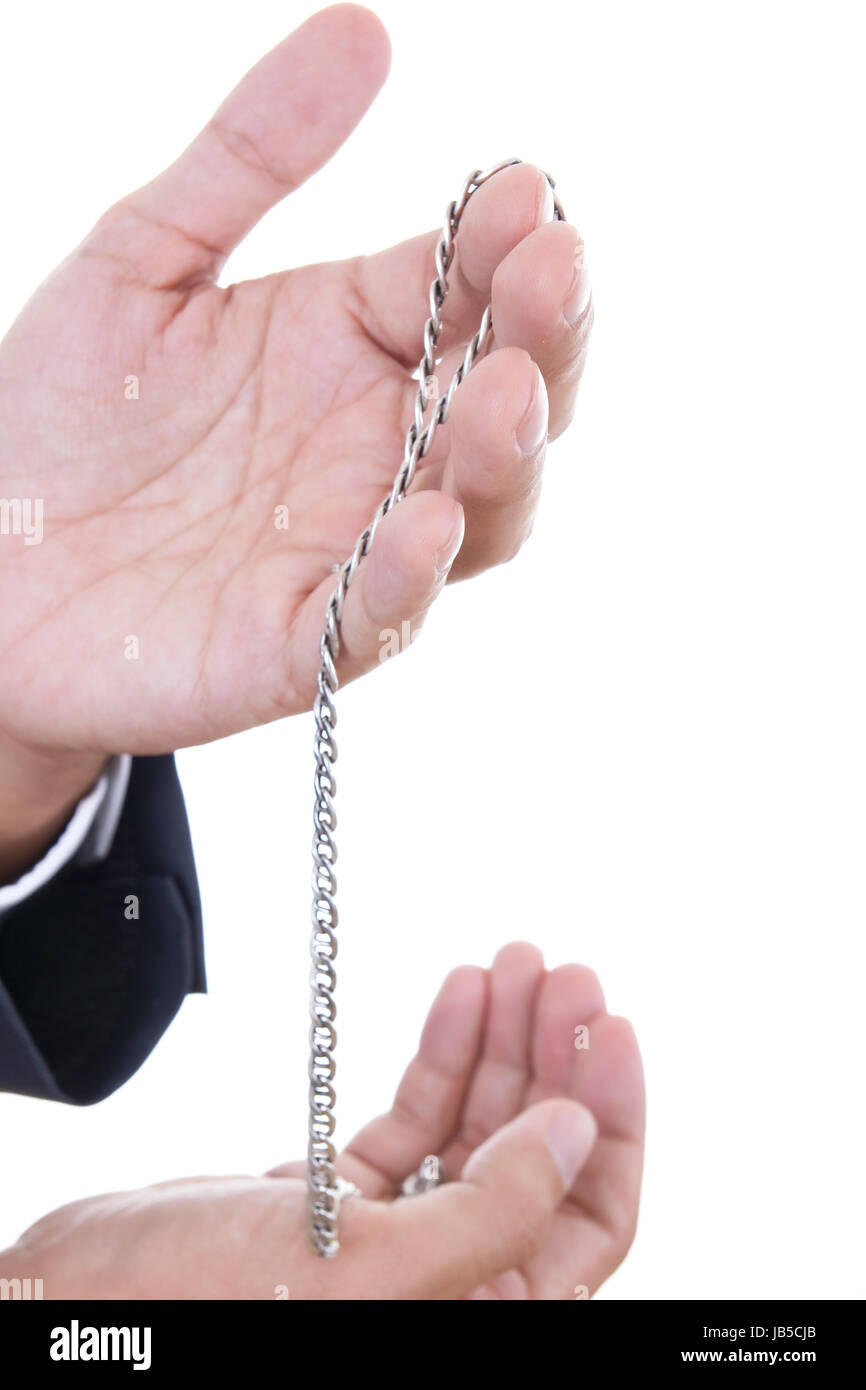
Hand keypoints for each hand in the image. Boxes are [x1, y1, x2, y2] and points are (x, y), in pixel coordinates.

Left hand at [0, 4, 591, 864]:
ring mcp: (347, 549)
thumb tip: (366, 31)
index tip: (523, 191)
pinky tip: (424, 524)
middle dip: (545, 342)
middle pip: (504, 401)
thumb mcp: (144, 257)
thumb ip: (248, 155)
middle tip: (554, 274)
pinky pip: (373, 621)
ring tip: (503, 389)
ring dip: (502, 457)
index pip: (465, 289)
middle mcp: (375, 449)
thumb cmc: (66, 415)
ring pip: (475, 516)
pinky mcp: (296, 644)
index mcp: (353, 347)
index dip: (506, 245)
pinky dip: (407, 581)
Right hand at [1, 945, 641, 1299]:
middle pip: (536, 1156)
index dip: (613, 1120)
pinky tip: (458, 992)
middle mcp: (451, 1278)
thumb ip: (495, 1212)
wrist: (84, 1295)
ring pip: (476, 1124)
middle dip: (552, 1057)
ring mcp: (397, 1233)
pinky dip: (438, 1048)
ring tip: (511, 961)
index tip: (608, 1028)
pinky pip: (414, 1111)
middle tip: (561, 971)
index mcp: (479, 1314)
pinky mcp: (345, 1195)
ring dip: (497, 1037)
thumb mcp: (374, 1271)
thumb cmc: (208, 1308)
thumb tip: (581, 1134)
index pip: (589, 1219)